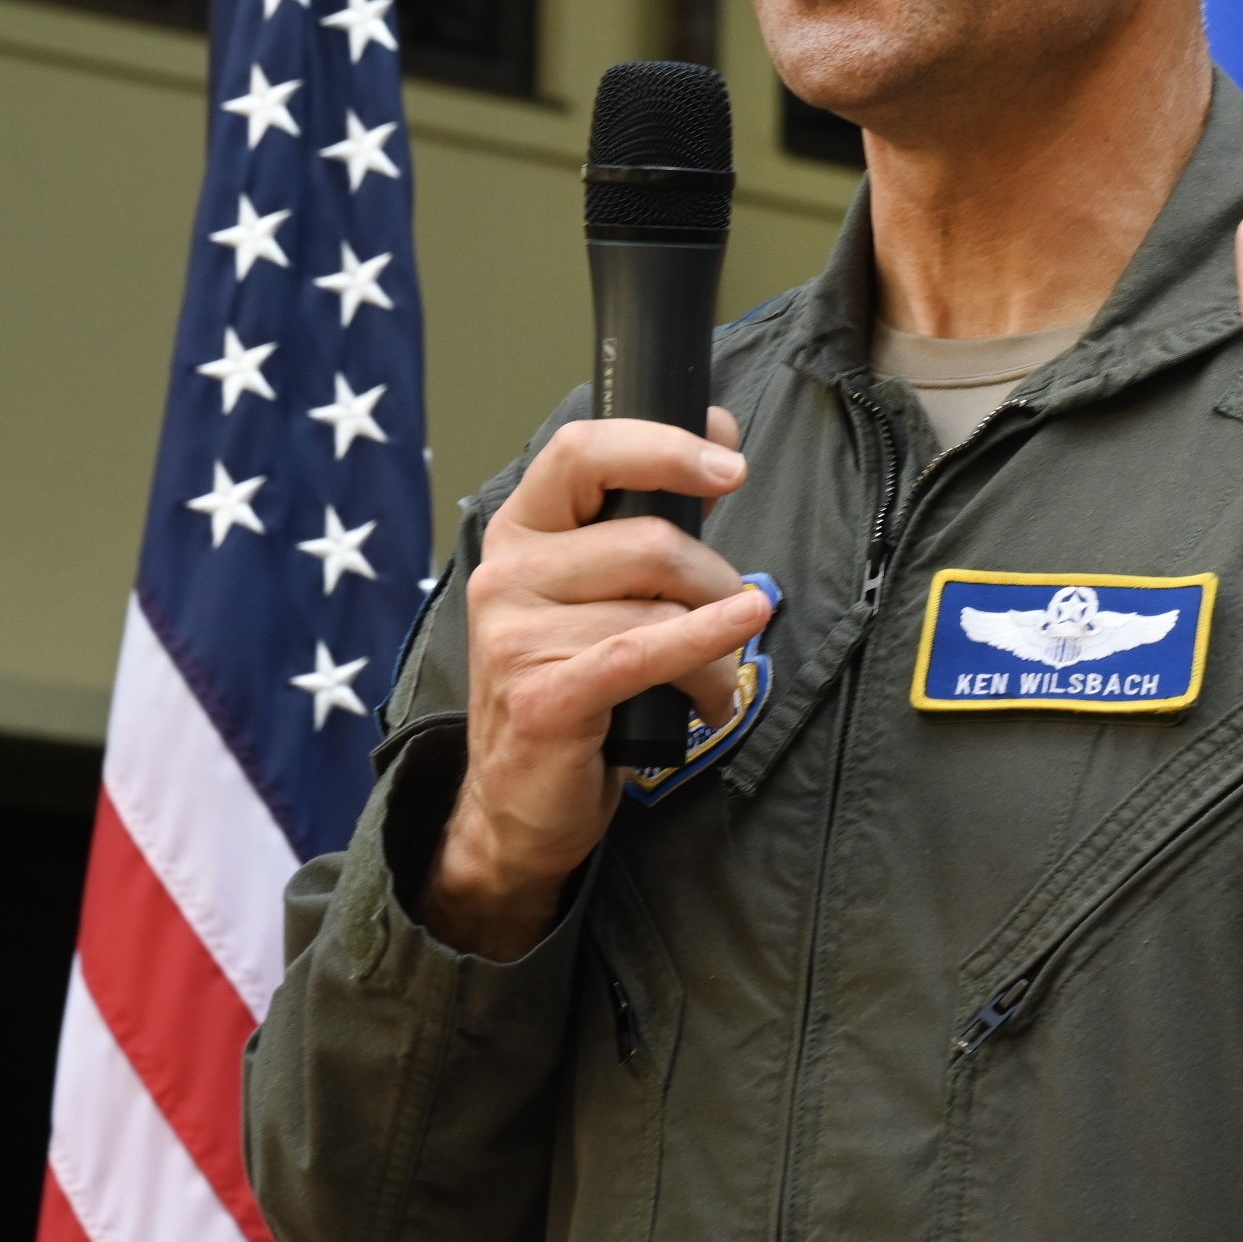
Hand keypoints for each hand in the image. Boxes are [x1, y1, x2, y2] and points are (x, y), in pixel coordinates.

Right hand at [423, 411, 770, 961]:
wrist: (518, 800)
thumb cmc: (572, 685)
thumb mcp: (597, 592)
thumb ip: (649, 520)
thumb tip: (719, 441)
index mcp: (518, 531)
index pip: (582, 452)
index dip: (662, 447)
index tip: (727, 462)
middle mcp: (506, 574)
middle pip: (647, 540)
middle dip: (715, 579)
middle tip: (732, 619)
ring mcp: (515, 636)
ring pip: (660, 608)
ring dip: (715, 649)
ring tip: (712, 683)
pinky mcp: (543, 697)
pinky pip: (646, 651)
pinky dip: (706, 645)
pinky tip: (737, 645)